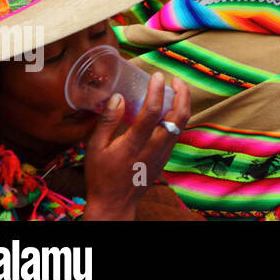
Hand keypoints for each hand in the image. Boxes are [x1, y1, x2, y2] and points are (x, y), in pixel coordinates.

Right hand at [83, 74, 189, 220]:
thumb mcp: (95, 148)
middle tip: (177, 80)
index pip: (152, 112)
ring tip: (177, 90)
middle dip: (182, 94)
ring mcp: (163, 153)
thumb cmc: (101, 176)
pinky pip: (178, 133)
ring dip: (183, 104)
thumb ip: (107, 122)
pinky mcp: (166, 157)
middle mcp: (154, 147)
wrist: (115, 204)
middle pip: (178, 116)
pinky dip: (178, 117)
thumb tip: (117, 97)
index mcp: (135, 143)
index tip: (158, 76)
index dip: (157, 91)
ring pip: (182, 124)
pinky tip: (171, 110)